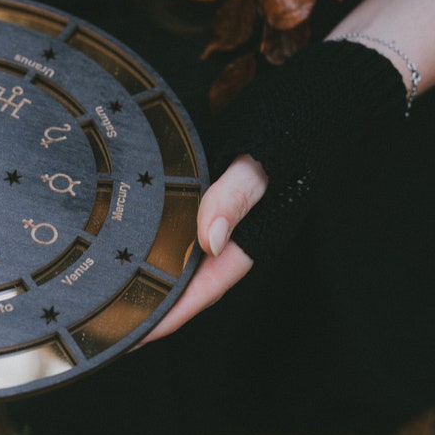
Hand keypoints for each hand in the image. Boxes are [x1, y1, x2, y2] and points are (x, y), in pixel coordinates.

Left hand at [139, 40, 407, 343]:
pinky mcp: (223, 195)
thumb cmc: (298, 126)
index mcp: (254, 237)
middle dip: (155, 305)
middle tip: (109, 321)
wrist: (325, 94)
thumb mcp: (265, 159)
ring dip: (156, 274)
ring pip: (189, 258)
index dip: (169, 318)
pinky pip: (190, 228)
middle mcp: (241, 234)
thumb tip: (209, 239)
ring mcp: (232, 217)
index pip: (204, 290)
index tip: (132, 339)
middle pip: (192, 283)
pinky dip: (164, 238)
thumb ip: (235, 196)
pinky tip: (137, 236)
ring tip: (114, 289)